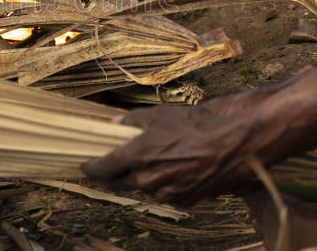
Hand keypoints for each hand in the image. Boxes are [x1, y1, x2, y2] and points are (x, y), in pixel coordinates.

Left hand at [82, 104, 258, 203]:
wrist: (232, 144)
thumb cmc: (195, 125)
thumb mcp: (158, 115)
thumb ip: (130, 121)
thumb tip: (113, 123)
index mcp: (136, 157)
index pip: (101, 170)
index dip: (89, 167)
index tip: (84, 164)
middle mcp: (146, 180)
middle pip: (120, 182)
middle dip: (116, 172)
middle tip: (116, 160)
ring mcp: (164, 193)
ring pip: (143, 187)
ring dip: (143, 176)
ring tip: (158, 158)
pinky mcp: (182, 201)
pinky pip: (164, 192)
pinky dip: (163, 182)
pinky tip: (175, 166)